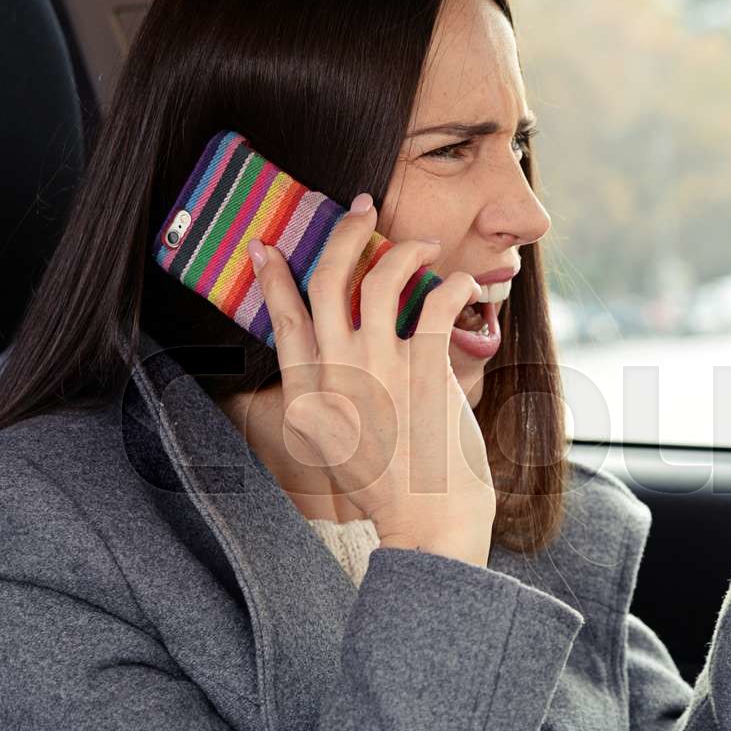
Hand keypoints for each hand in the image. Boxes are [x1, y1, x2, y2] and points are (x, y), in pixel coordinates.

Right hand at [248, 192, 495, 566]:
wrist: (429, 523)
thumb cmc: (394, 487)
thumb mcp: (337, 445)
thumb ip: (327, 396)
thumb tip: (335, 348)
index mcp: (308, 394)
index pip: (283, 319)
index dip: (274, 276)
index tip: (267, 244)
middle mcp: (336, 375)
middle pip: (327, 282)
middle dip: (344, 233)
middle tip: (362, 208)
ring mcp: (380, 372)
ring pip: (380, 279)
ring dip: (404, 249)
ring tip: (426, 245)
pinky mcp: (426, 373)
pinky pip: (437, 305)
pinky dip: (454, 284)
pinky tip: (463, 283)